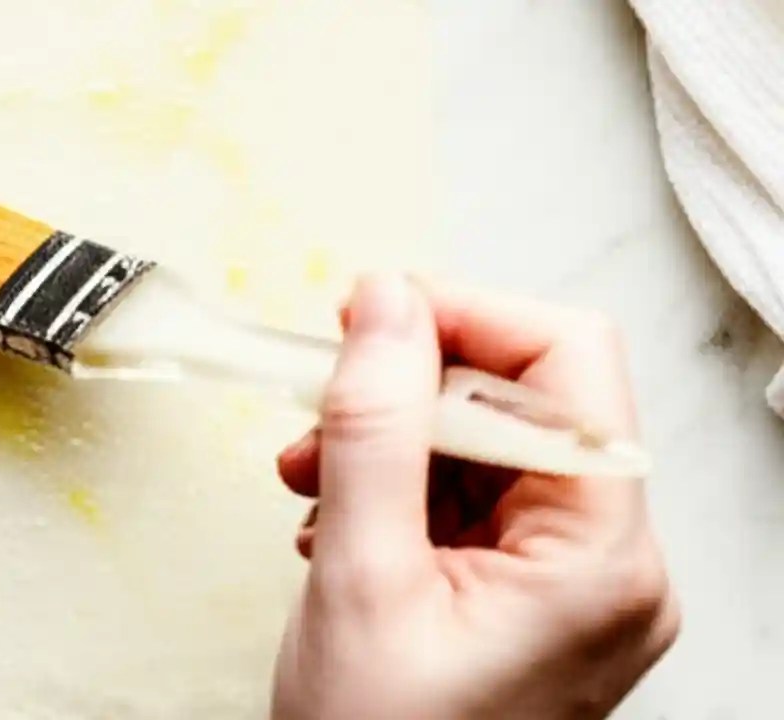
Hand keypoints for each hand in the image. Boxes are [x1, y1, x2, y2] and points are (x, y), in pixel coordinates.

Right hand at [272, 276, 678, 719]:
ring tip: (311, 477)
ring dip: (388, 441)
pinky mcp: (528, 595)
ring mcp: (570, 581)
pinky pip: (471, 497)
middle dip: (407, 392)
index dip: (465, 318)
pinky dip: (397, 488)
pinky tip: (337, 517)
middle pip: (523, 400)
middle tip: (321, 405)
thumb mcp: (361, 577)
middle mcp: (607, 562)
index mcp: (598, 556)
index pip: (568, 361)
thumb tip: (386, 305)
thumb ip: (374, 429)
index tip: (372, 314)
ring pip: (486, 444)